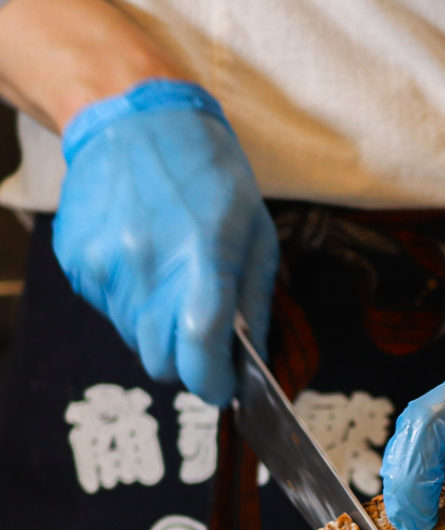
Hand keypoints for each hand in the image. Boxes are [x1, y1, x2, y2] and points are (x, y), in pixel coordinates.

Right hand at [53, 79, 278, 406]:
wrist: (136, 118)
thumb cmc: (210, 176)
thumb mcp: (256, 237)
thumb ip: (254, 307)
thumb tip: (254, 363)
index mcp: (202, 263)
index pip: (198, 356)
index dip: (214, 384)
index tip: (224, 385)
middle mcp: (146, 270)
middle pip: (161, 363)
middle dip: (186, 361)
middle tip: (202, 335)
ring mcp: (105, 267)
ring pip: (133, 339)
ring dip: (157, 328)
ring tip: (172, 280)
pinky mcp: (78, 263)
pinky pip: (108, 310)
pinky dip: (130, 303)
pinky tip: (143, 261)